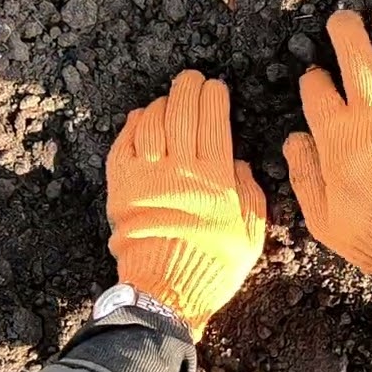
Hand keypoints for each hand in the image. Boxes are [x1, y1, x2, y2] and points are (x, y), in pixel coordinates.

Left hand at [106, 70, 266, 338]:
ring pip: (152, 122)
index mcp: (214, 178)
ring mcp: (146, 176)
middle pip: (182, 113)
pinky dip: (133, 126)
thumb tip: (237, 164)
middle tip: (191, 79)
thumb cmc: (212, 267)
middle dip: (188, 89)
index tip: (217, 87)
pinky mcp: (122, 187)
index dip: (215, 98)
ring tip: (168, 98)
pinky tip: (141, 118)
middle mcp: (180, 169)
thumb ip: (249, 194)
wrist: (166, 293)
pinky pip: (124, 145)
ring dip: (161, 104)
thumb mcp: (249, 234)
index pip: (214, 121)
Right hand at [283, 2, 371, 277]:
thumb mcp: (320, 214)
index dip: (312, 78)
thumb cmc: (369, 232)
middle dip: (346, 31)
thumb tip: (294, 140)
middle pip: (355, 58)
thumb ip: (304, 173)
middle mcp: (371, 116)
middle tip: (342, 16)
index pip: (317, 90)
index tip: (313, 75)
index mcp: (336, 136)